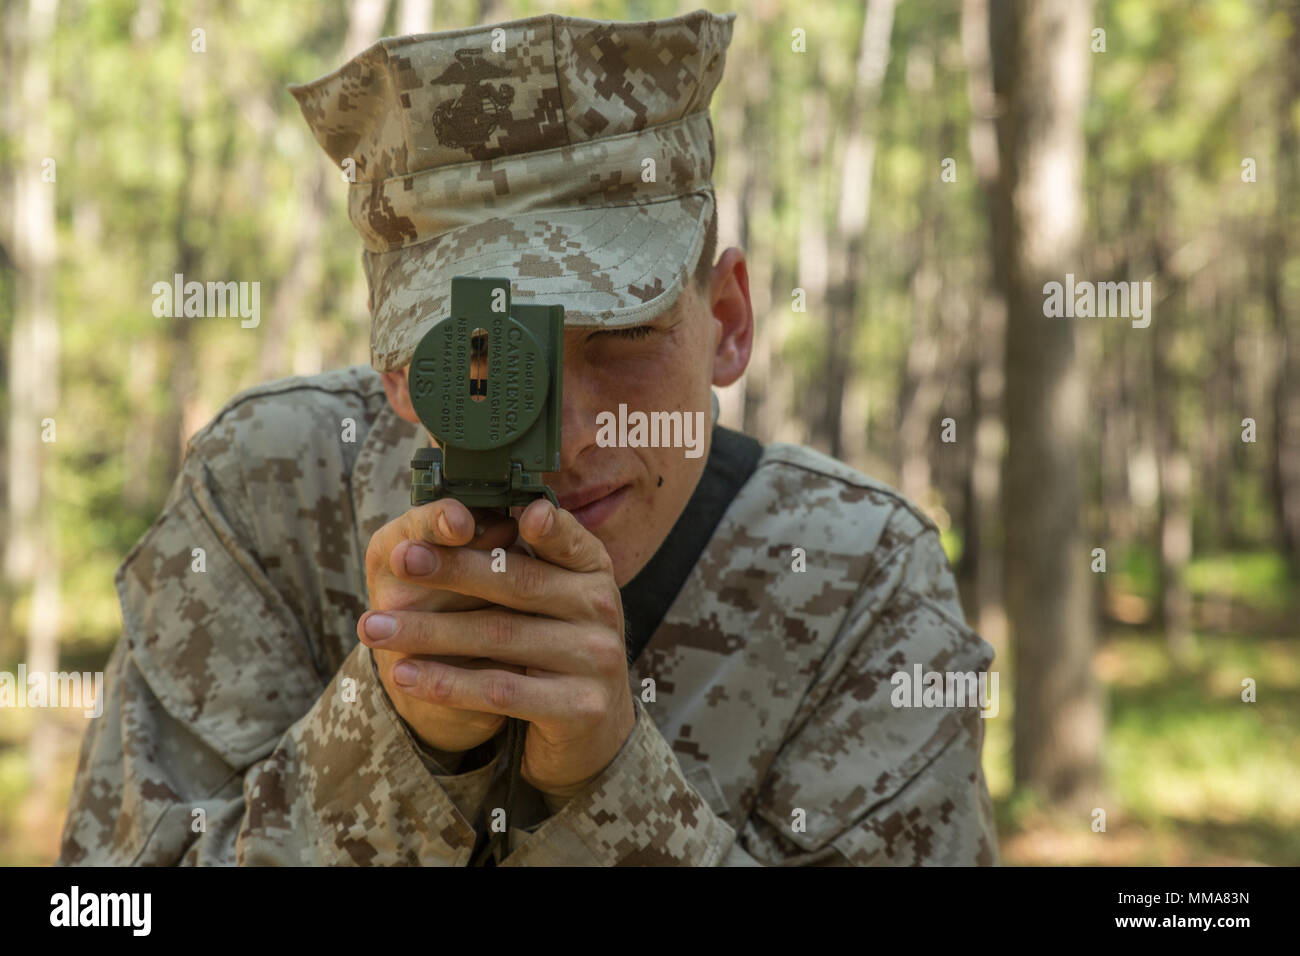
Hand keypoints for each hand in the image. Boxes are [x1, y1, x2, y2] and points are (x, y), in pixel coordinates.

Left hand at [356, 497, 636, 798]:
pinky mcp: (579, 706)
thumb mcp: (554, 598)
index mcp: (594, 570)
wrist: (593, 727)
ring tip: (376, 628)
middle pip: (518, 582)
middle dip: (451, 568)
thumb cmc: (557, 647)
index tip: (498, 511)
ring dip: (430, 631)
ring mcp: (595, 658)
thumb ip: (521, 560)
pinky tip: (405, 675)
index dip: (533, 524)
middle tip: (399, 559)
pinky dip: (447, 682)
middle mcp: (602, 608)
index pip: (564, 538)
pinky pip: (500, 690)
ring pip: (499, 636)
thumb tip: (459, 516)